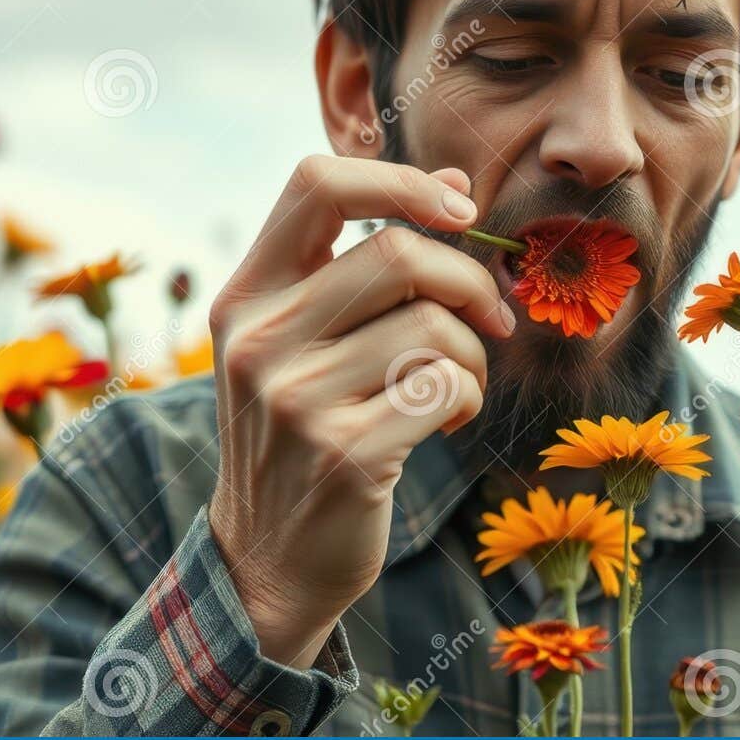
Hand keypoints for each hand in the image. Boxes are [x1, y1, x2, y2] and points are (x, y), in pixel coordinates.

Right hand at [205, 155, 513, 666]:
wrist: (267, 559)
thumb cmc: (306, 429)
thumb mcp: (306, 339)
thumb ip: (367, 260)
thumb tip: (458, 183)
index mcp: (247, 295)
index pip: (317, 183)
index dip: (402, 180)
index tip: (461, 212)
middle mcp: (259, 339)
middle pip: (398, 254)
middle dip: (469, 281)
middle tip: (492, 318)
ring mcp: (296, 399)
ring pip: (434, 325)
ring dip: (474, 353)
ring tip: (459, 383)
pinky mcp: (344, 454)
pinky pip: (446, 386)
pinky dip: (468, 397)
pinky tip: (447, 419)